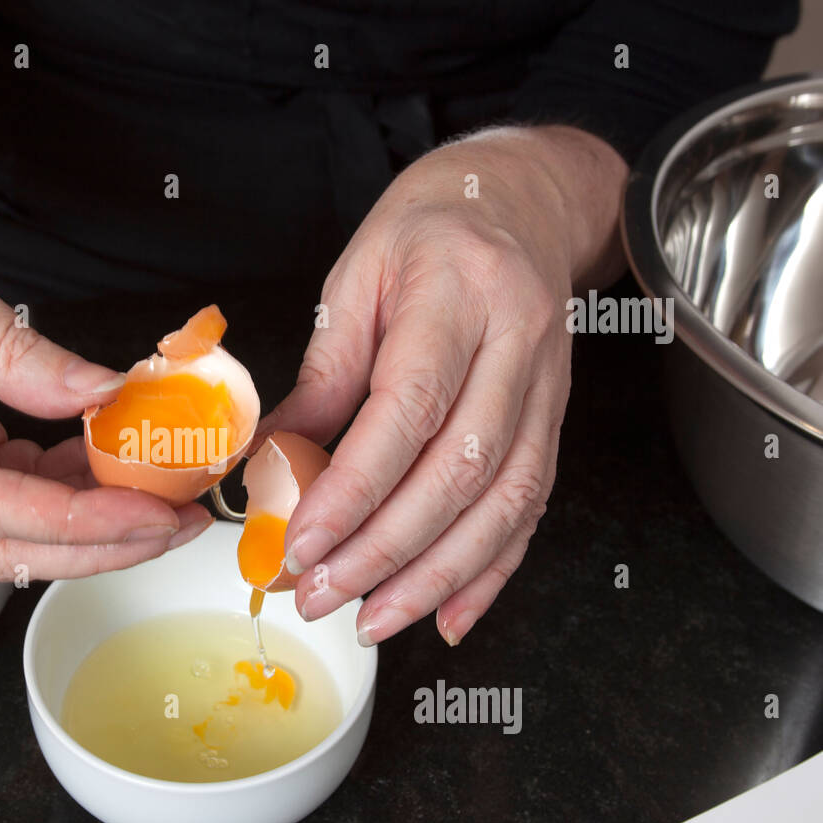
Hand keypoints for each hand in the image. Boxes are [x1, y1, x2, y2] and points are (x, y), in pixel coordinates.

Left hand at [262, 126, 625, 645]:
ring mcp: (548, 389)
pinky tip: (449, 617)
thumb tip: (266, 465)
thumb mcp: (355, 281)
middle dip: (384, 549)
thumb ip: (321, 377)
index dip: (351, 489)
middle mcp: (517, 345)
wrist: (518, 202)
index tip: (298, 541)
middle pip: (459, 470)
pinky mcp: (556, 423)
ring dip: (435, 577)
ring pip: (504, 503)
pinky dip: (491, 573)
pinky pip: (532, 509)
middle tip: (317, 593)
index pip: (407, 410)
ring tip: (371, 620)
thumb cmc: (425, 233)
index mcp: (457, 294)